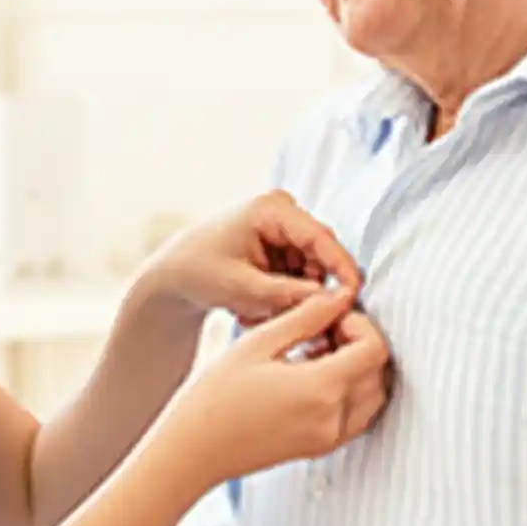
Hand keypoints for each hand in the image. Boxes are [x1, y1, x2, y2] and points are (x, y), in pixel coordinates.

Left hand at [143, 190, 360, 325]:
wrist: (173, 274)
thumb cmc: (199, 274)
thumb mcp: (243, 289)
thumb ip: (288, 294)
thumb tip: (332, 299)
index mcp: (271, 208)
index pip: (320, 237)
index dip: (341, 268)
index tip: (353, 298)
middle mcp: (281, 209)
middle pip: (318, 253)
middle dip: (308, 288)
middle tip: (281, 316)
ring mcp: (281, 224)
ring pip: (310, 267)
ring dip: (292, 294)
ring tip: (256, 312)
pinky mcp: (279, 241)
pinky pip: (298, 271)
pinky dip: (283, 292)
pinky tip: (255, 305)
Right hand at [157, 288, 389, 488]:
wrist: (193, 449)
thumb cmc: (214, 397)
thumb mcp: (259, 343)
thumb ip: (306, 317)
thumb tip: (337, 298)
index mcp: (321, 389)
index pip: (374, 348)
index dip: (360, 324)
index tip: (332, 317)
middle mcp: (332, 419)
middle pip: (378, 371)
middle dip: (360, 342)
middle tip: (325, 328)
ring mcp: (328, 438)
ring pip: (372, 395)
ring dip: (358, 367)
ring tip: (318, 350)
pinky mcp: (319, 448)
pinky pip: (356, 416)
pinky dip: (349, 391)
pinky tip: (312, 375)